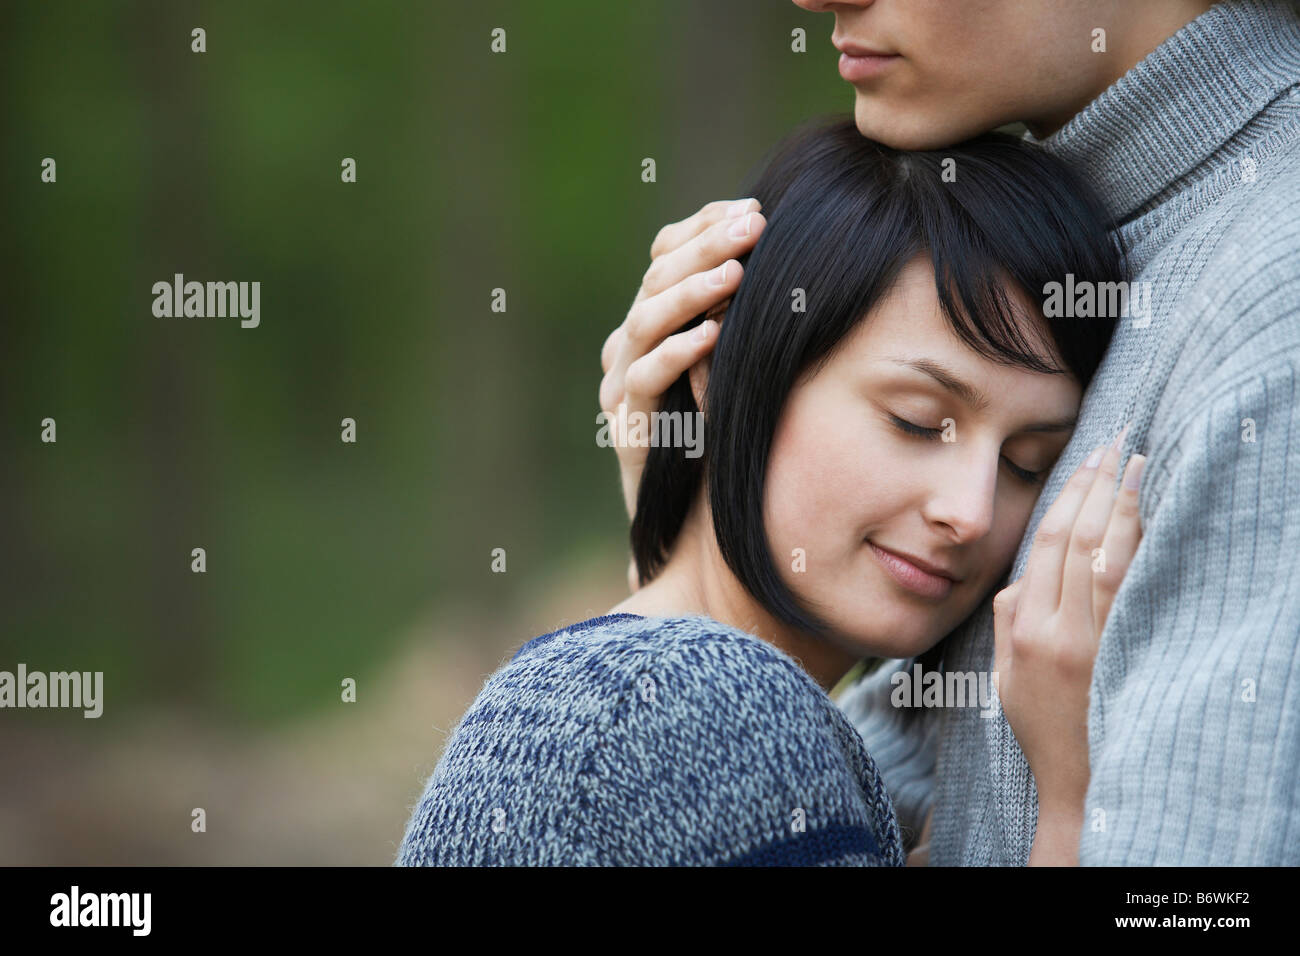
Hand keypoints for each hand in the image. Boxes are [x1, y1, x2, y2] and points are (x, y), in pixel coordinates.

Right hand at [599, 199, 765, 524]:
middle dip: (706, 245)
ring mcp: (625, 386)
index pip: (667, 253)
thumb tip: (805, 263)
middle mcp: (633, 345)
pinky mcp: (630, 429)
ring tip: (735, 271)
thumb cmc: (732, 443)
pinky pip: (643, 381)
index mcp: (658, 321)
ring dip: (690, 292)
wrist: (697, 529)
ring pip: (644, 321)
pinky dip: (674, 354)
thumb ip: (756, 322)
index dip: (704, 225)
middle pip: (656, 277)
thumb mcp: (747, 370)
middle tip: (754, 225)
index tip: (754, 207)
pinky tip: (712, 336)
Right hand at [992, 426, 1145, 864]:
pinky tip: (1150, 515)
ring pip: (1109, 556)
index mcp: (1025, 629)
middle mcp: (1058, 630)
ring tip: (1137, 463)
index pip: (1047, 545)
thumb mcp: (1002, 674)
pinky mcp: (1124, 655)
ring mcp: (1095, 643)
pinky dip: (1142, 545)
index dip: (1069, 495)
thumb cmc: (1041, 726)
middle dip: (1098, 484)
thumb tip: (1022, 576)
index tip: (1087, 459)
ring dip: (1124, 503)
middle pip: (1078, 539)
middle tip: (1117, 441)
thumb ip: (1006, 618)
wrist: (1080, 781)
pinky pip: (1133, 589)